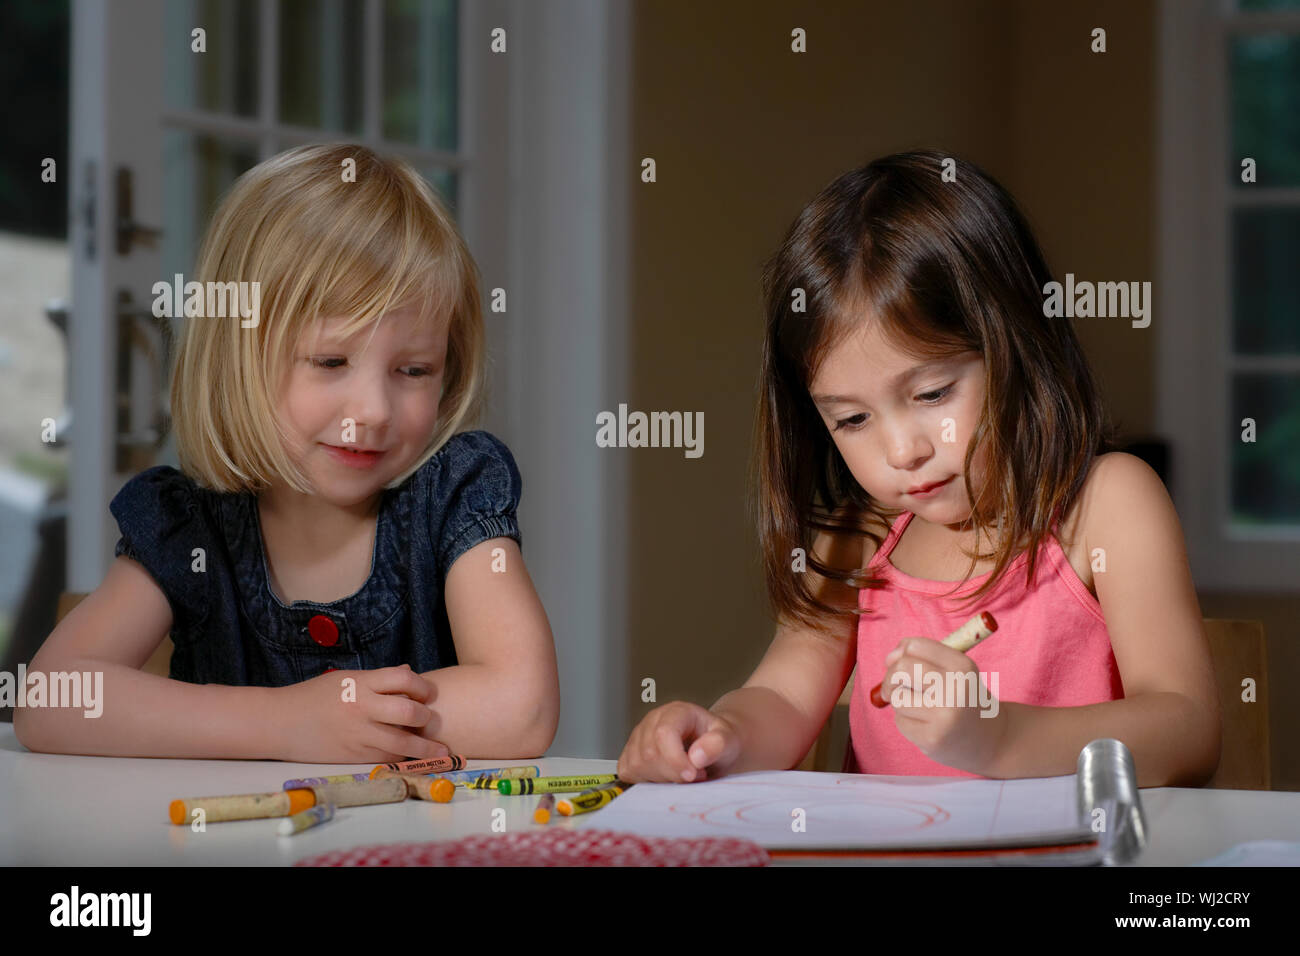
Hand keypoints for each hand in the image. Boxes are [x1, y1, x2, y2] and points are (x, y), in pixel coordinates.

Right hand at [275, 664, 451, 763]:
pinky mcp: (353, 756)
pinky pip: (386, 758)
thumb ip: (377, 679)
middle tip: (429, 718)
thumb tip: (409, 672)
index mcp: (360, 683)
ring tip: (439, 750)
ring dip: (424, 746)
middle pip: (409, 712)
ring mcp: (358, 734)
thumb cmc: (312, 697)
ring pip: (402, 742)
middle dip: (426, 716)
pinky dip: (401, 757)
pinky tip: (411, 757)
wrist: (279, 722)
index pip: (404, 678)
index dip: (422, 686)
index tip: (428, 693)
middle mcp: (362, 707)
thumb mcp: (345, 679)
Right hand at [617, 701, 742, 782]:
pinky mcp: (630, 754)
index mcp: (676, 712)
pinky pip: (628, 771)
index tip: (692, 775)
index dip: (675, 759)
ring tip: (683, 775)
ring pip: (637, 765)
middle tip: (696, 775)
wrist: (713, 746)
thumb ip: (717, 744)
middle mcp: (652, 721)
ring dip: (661, 780)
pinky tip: (665, 779)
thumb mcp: (729, 740)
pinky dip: (645, 782)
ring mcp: (638, 737)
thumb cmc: (719, 742)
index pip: (663, 733)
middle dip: (673, 774)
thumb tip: (696, 756)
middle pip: (649, 753)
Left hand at [881, 637, 1006, 773]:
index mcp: (962, 667)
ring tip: (920, 709)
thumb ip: (922, 657)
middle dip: (891, 677)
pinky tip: (925, 725)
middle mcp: (955, 689)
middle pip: (901, 669)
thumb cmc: (963, 699)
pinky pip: (900, 721)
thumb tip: (890, 657)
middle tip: (895, 687)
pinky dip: (906, 722)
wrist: (990, 741)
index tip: (900, 664)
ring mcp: (944, 716)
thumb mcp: (955, 671)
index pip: (915, 646)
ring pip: (897, 697)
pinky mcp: (932, 738)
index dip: (900, 653)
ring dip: (901, 702)